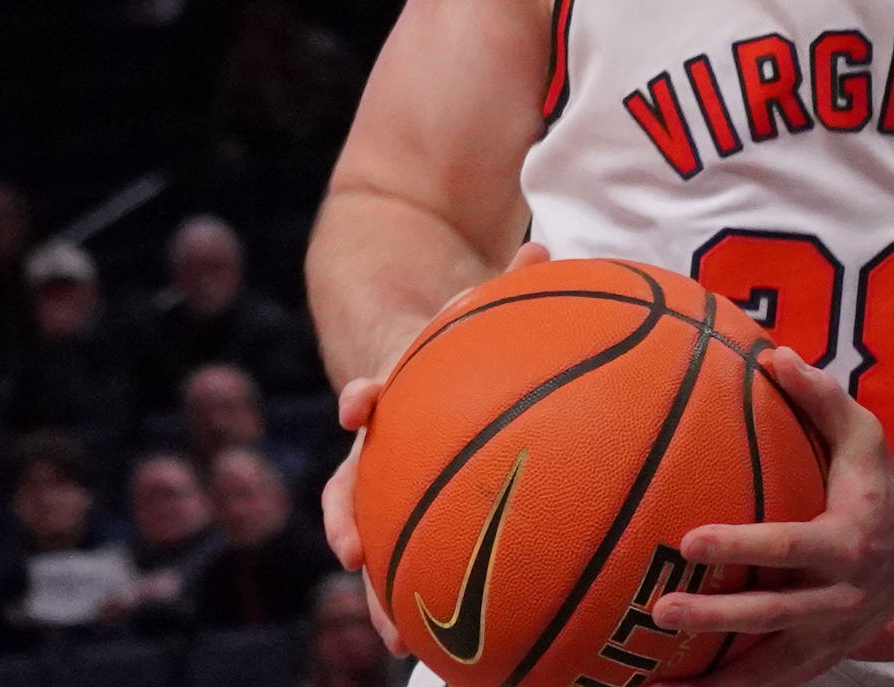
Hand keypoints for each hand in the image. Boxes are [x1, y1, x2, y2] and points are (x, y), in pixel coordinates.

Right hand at [324, 240, 551, 658]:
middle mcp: (380, 443)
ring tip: (396, 640)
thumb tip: (541, 248)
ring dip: (382, 588)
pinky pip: (419, 556)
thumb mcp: (473, 305)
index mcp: (392, 391)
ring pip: (378, 539)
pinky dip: (428, 596)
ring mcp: (389, 480)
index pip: (367, 393)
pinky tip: (471, 645)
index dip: (362, 396)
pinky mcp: (411, 507)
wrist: (410, 342)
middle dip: (351, 526)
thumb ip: (505, 285)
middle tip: (355, 559)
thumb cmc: (456, 330)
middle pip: (355, 489)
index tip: (359, 407)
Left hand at [654, 347, 893, 686]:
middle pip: (772, 614)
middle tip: (661, 609)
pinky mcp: (823, 657)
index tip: (690, 540)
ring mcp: (831, 635)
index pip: (788, 545)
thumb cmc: (885, 487)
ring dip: (716, 679)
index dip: (740, 545)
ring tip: (655, 683)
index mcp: (847, 541)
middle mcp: (839, 596)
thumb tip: (775, 356)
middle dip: (716, 616)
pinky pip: (772, 682)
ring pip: (770, 666)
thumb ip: (821, 398)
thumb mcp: (865, 437)